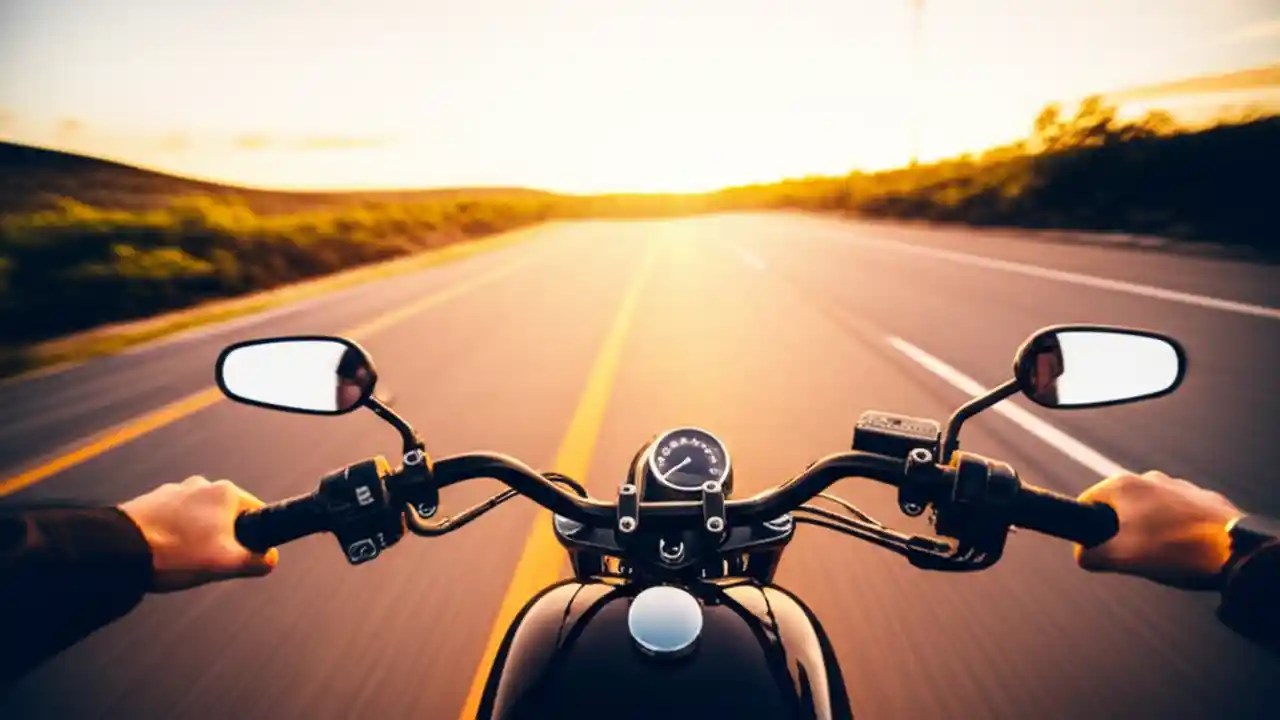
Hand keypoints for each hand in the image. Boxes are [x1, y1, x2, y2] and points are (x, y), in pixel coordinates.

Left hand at [119, 476, 278, 592]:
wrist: (119, 550)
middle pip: (227, 515)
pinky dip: (174, 533)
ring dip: (198, 535)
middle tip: (212, 561)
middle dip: (224, 537)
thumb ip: (257, 561)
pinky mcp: (152, 501)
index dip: (257, 536)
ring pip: (200, 517)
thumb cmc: (176, 553)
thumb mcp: (226, 564)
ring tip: (183, 559)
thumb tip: (269, 559)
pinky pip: (175, 518)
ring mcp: (174, 490)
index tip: (245, 555)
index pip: (257, 512)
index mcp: (226, 493)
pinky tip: (166, 553)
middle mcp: (202, 484)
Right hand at [1076, 471, 1242, 589]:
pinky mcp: (1203, 498)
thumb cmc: (1175, 549)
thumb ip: (1091, 556)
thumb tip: (1083, 555)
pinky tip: (1184, 550)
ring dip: (1149, 529)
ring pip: (1150, 510)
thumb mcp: (1122, 558)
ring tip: (1162, 556)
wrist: (1234, 550)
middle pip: (1120, 506)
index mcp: (1124, 486)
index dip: (1085, 527)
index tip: (1095, 548)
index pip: (1087, 501)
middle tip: (1131, 555)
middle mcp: (1149, 478)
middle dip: (1120, 530)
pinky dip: (1176, 529)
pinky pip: (1178, 514)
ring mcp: (1179, 486)